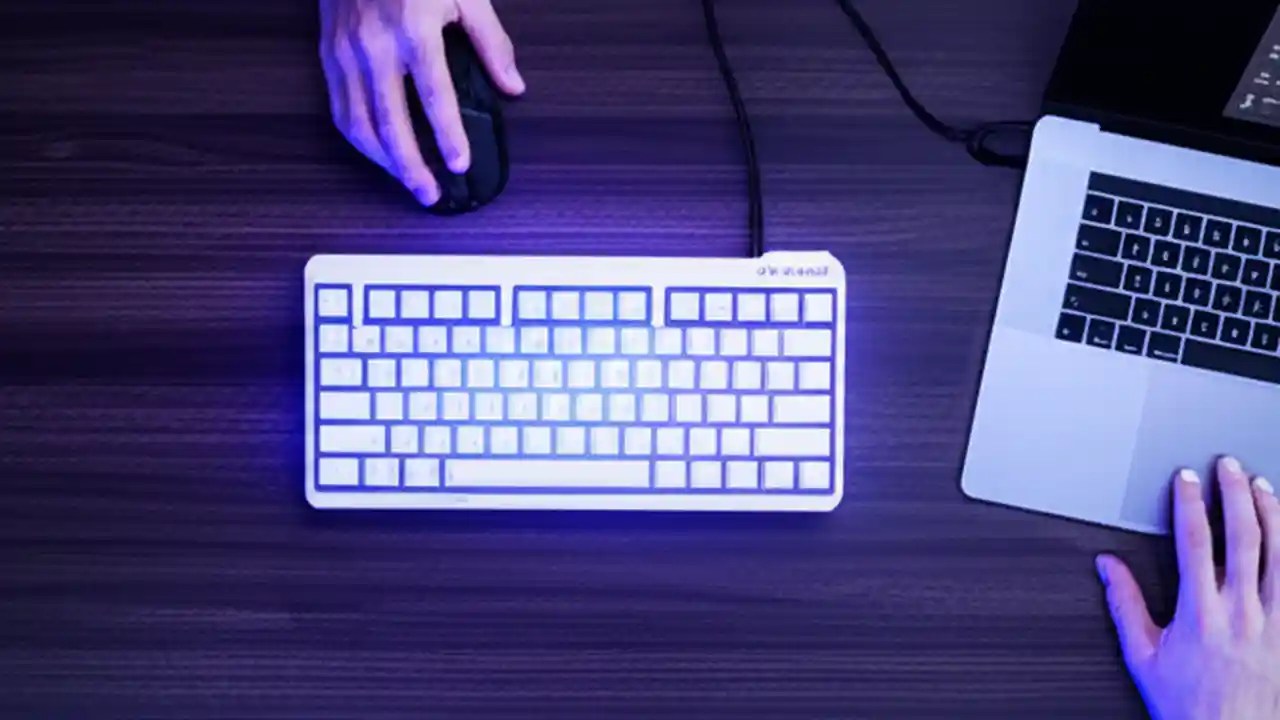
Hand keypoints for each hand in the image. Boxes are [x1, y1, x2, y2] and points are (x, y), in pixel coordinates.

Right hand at [319, 0, 525, 205]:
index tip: (461, 164)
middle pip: (391, 122)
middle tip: (431, 194)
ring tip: (408, 183)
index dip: (449, 135)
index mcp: (414, 30)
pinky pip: (339, 108)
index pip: (434, 96)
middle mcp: (374, 46)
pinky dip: (359, 139)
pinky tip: (378, 154)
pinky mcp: (327, 54)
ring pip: (359, 124)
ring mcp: (345, 52)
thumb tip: (513, 86)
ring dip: (384, 162)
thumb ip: (491, 41)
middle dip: (412, 166)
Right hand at [1097, 457, 1279, 719]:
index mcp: (1200, 615)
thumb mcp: (1143, 656)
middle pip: (1244, 538)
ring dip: (1273, 515)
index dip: (1190, 504)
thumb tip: (1108, 567)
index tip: (1188, 480)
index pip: (1195, 543)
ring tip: (1264, 487)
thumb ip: (1125, 606)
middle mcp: (1242, 614)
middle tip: (1229, 467)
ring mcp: (1275, 623)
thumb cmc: (1191, 706)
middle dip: (1235, 495)